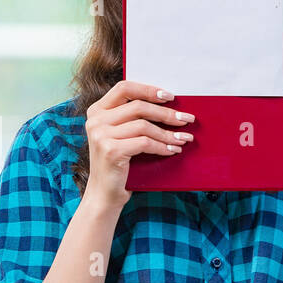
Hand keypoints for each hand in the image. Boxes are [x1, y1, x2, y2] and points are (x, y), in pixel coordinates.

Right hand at [85, 80, 195, 207]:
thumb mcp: (120, 135)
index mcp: (97, 111)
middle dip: (166, 113)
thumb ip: (132, 118)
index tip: (170, 97)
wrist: (104, 194)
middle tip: (186, 119)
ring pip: (144, 125)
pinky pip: (145, 143)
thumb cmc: (117, 163)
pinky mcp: (110, 151)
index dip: (149, 89)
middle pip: (138, 106)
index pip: (124, 88)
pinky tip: (172, 150)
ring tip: (183, 139)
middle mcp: (96, 120)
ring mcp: (101, 135)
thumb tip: (168, 106)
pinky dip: (162, 146)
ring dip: (168, 133)